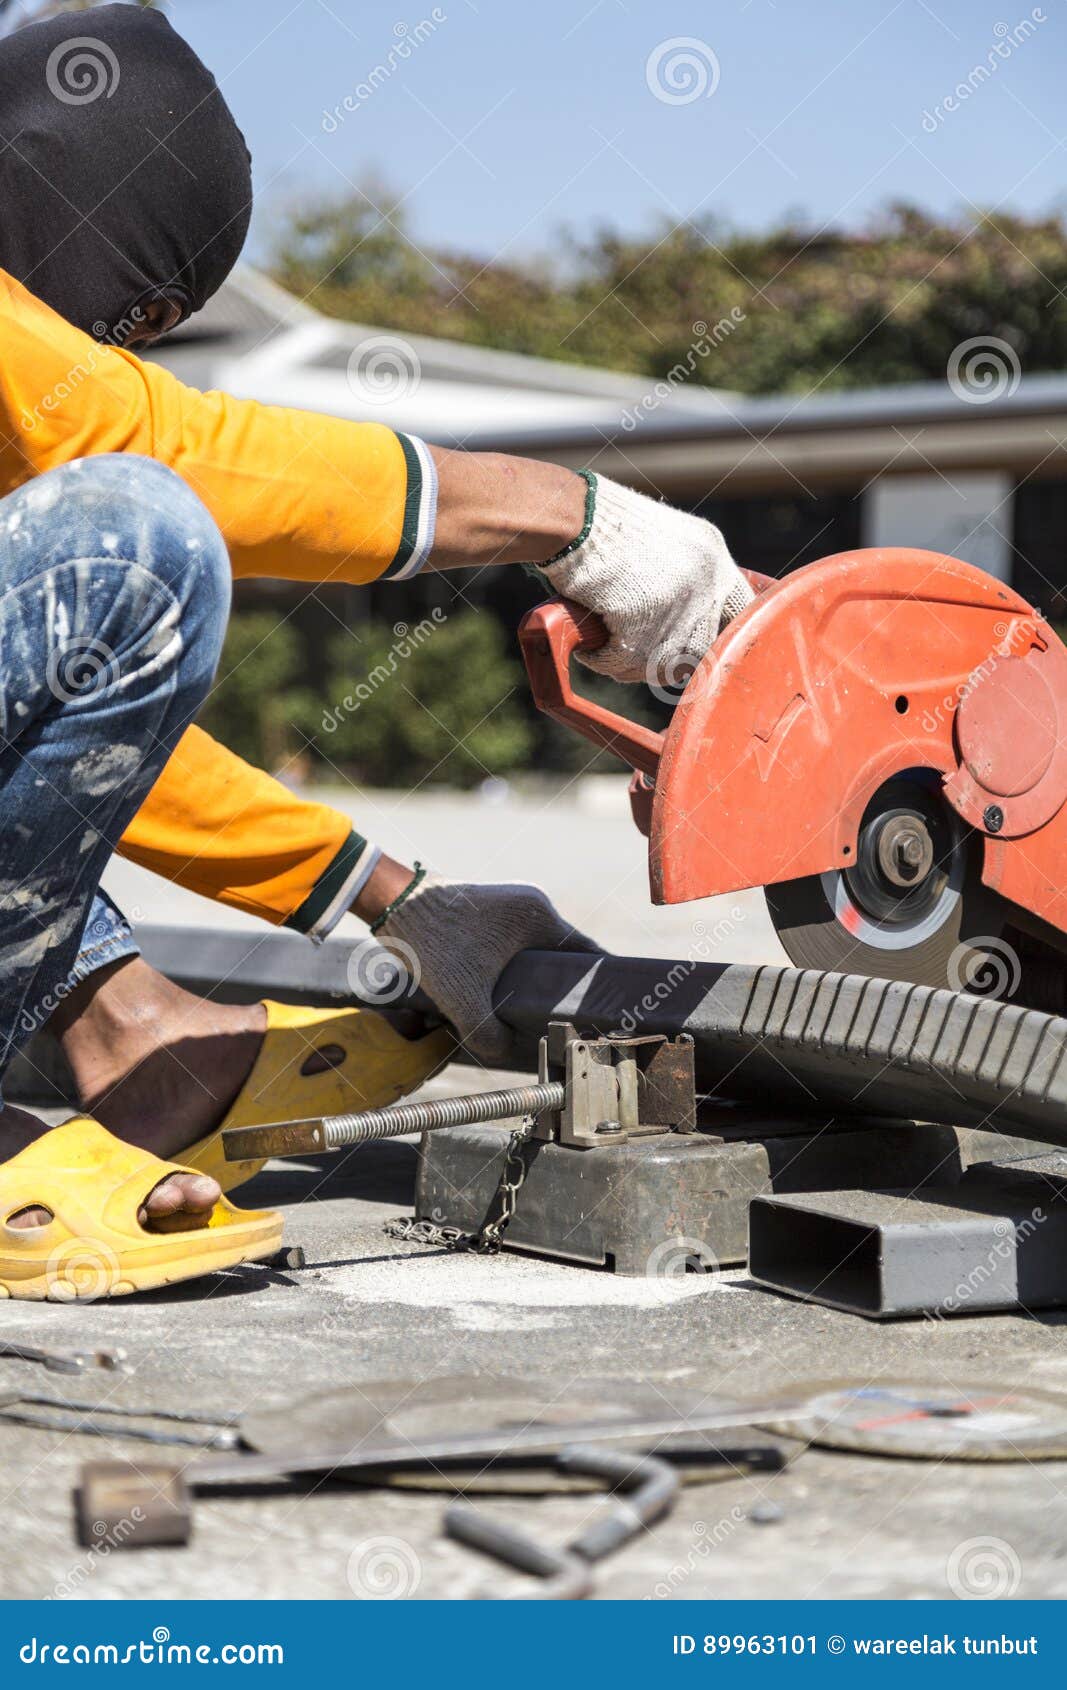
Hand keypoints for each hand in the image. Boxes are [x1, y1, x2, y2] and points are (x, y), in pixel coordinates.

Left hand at [378, 875, 600, 1064]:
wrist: (392, 905)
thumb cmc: (431, 942)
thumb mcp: (462, 998)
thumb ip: (488, 1034)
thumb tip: (506, 1052)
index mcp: (538, 916)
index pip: (588, 954)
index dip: (595, 986)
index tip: (601, 1011)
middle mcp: (531, 906)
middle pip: (561, 956)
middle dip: (558, 988)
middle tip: (557, 1020)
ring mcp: (510, 906)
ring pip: (536, 952)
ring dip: (531, 979)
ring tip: (528, 1010)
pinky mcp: (490, 913)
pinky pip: (514, 946)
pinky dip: (512, 968)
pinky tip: (502, 991)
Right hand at [539, 474, 752, 685]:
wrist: (573, 515)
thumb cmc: (601, 525)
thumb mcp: (660, 538)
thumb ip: (680, 575)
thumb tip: (678, 628)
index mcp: (712, 555)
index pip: (740, 612)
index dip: (720, 638)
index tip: (701, 651)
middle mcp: (706, 579)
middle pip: (700, 651)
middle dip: (665, 659)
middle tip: (634, 650)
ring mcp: (678, 602)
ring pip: (663, 665)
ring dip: (631, 664)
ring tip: (605, 645)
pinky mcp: (645, 621)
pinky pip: (625, 664)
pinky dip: (603, 660)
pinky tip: (590, 645)